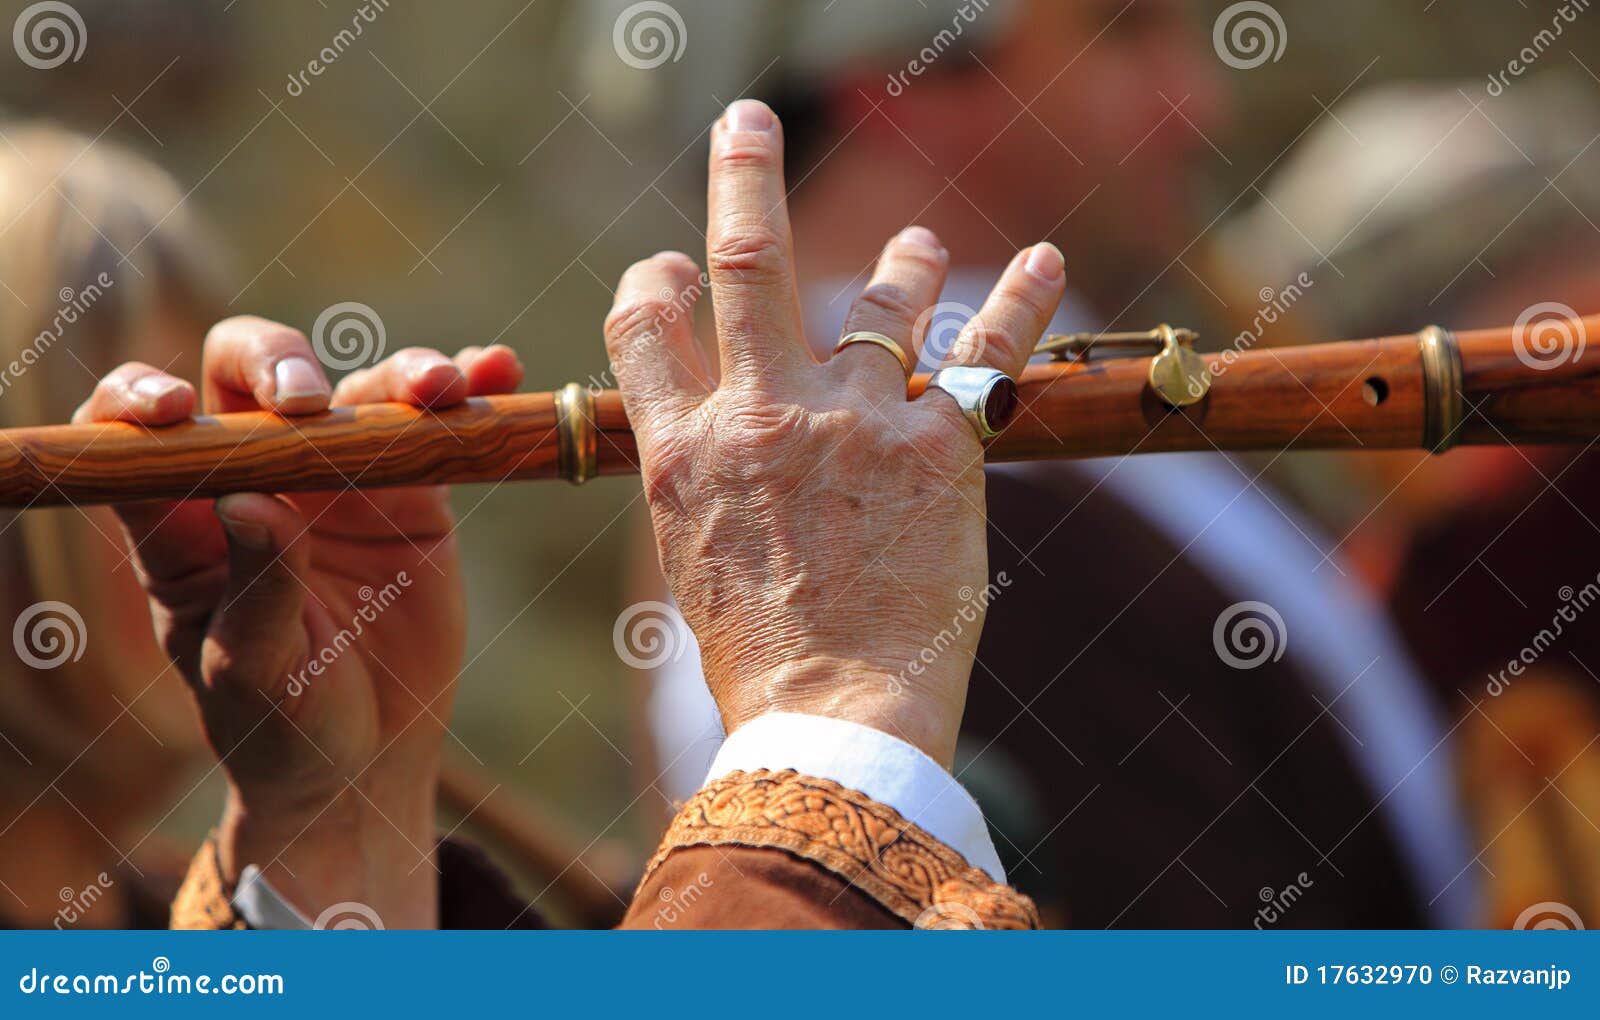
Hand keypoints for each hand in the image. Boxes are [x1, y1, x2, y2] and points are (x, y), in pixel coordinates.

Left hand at [73, 318, 521, 927]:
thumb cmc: (278, 729)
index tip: (173, 412)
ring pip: (355, 387)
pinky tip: (495, 368)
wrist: (365, 764)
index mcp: (181, 523)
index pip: (137, 434)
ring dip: (398, 372)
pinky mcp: (410, 490)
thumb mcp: (253, 674)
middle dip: (276, 363)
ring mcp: (336, 477)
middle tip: (311, 400)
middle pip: (244, 376)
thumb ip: (254, 590)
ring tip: (440, 388)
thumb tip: (244, 503)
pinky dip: (465, 387)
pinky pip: (433, 425)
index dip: (140, 401)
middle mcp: (253, 480)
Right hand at [605, 100, 1064, 767]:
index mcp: (684, 449)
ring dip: (897, 261)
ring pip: (875, 299)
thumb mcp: (694, 559)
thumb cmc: (760, 659)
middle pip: (744, 259)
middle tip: (746, 121)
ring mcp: (854, 422)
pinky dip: (1017, 299)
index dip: (654, 281)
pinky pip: (983, 353)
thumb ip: (698, 478)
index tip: (672, 268)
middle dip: (742, 174)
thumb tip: (706, 436)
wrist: (834, 719)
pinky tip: (1038, 259)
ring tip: (913, 246)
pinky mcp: (938, 449)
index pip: (645, 323)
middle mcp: (763, 413)